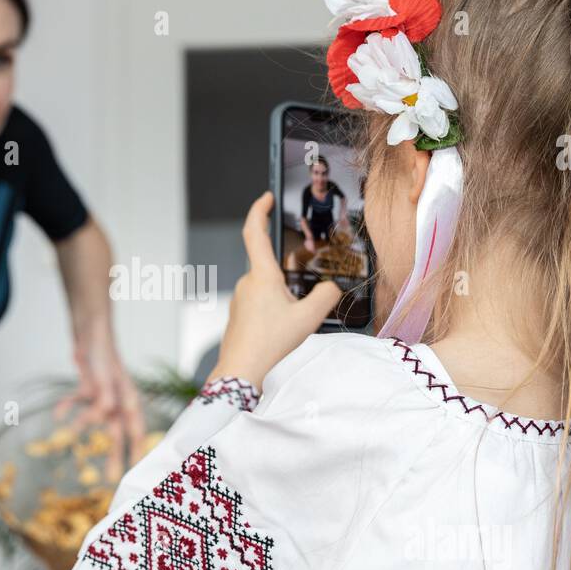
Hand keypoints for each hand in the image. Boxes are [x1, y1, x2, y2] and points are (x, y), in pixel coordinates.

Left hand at [54, 321, 146, 481]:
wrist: (90, 331)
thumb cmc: (103, 350)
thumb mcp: (105, 375)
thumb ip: (105, 396)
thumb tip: (105, 415)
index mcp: (129, 399)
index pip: (137, 430)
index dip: (138, 450)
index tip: (137, 470)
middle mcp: (119, 400)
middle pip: (118, 432)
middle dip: (116, 454)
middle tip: (113, 477)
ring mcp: (104, 396)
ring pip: (98, 423)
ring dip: (89, 435)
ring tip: (84, 455)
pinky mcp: (89, 390)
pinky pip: (78, 404)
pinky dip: (68, 408)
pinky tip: (57, 415)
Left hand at [209, 192, 340, 389]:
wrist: (240, 373)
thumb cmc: (269, 345)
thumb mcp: (308, 318)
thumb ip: (326, 296)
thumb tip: (331, 287)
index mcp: (261, 275)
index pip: (254, 231)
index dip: (260, 209)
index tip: (267, 196)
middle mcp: (247, 283)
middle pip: (269, 265)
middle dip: (288, 273)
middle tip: (304, 290)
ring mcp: (240, 300)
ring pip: (267, 288)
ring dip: (284, 296)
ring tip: (296, 321)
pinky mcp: (239, 316)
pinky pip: (261, 304)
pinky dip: (275, 310)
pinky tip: (284, 330)